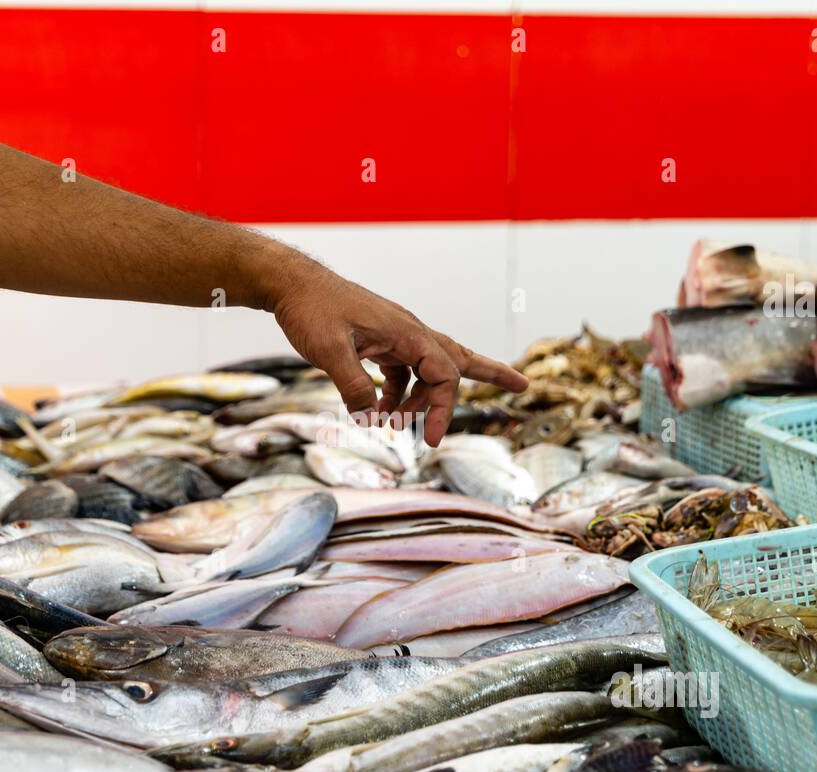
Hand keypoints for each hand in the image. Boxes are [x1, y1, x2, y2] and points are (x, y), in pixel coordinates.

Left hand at [269, 261, 527, 445]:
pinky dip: (397, 393)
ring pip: (429, 367)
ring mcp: (395, 336)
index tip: (431, 440)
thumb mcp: (329, 351)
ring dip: (423, 400)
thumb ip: (353, 385)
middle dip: (491, 373)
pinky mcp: (378, 341)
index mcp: (407, 332)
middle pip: (459, 358)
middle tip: (522, 386)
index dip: (443, 410)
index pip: (444, 375)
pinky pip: (402, 370)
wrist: (294, 286)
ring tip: (406, 427)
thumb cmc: (312, 311)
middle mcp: (409, 332)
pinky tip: (379, 412)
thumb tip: (372, 417)